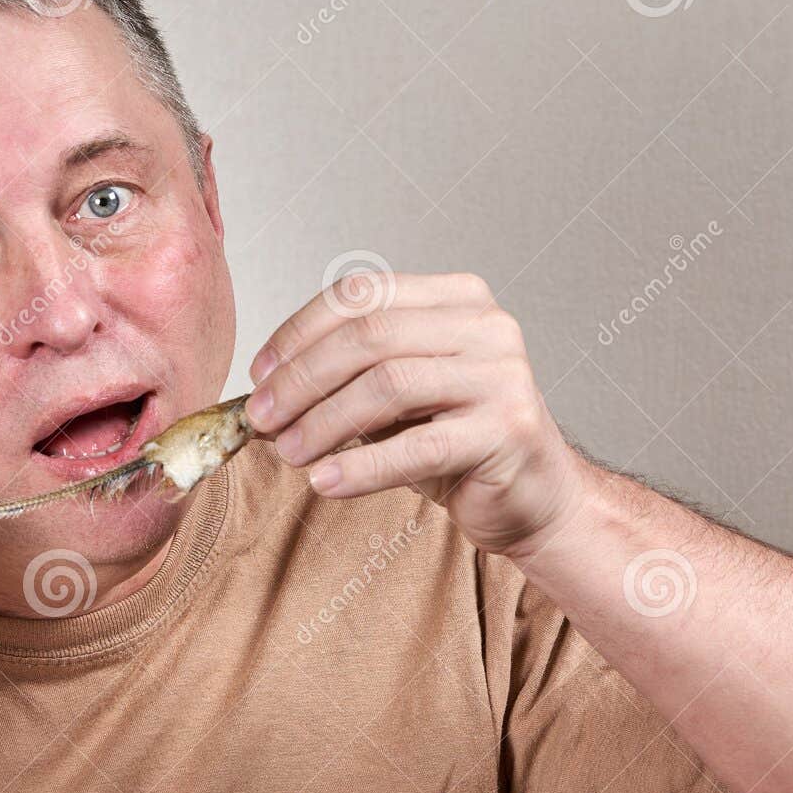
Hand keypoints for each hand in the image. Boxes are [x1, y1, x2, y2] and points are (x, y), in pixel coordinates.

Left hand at [245, 272, 590, 557]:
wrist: (533, 497)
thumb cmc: (456, 444)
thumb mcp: (396, 398)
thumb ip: (344, 379)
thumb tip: (264, 391)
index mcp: (456, 299)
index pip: (362, 295)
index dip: (299, 332)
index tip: (260, 375)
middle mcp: (485, 326)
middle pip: (370, 336)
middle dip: (303, 378)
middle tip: (263, 418)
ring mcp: (503, 376)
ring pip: (389, 385)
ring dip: (325, 421)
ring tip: (290, 453)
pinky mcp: (508, 431)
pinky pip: (418, 446)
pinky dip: (362, 466)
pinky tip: (325, 482)